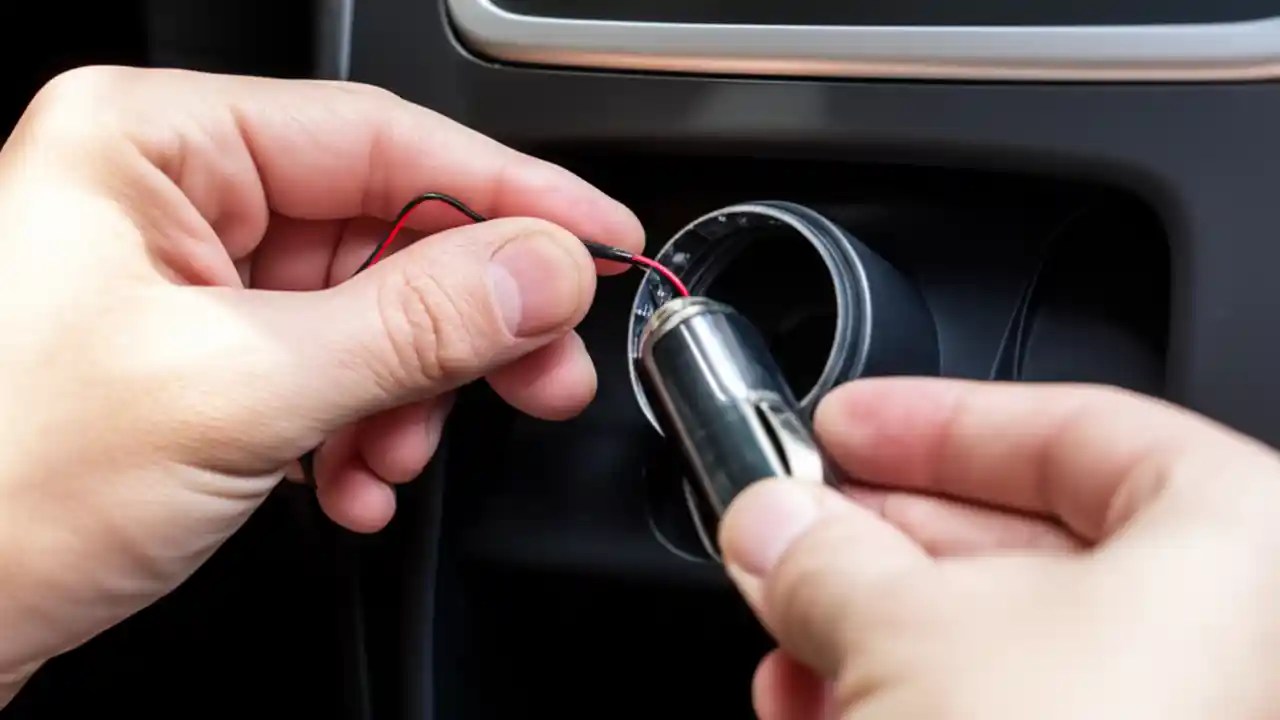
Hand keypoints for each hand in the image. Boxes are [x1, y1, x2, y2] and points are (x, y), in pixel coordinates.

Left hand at [0, 66, 642, 701]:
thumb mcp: (242, 389)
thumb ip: (414, 321)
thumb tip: (541, 267)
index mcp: (149, 146)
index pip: (380, 138)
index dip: (508, 194)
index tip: (595, 240)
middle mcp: (161, 197)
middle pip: (380, 230)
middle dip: (461, 322)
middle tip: (541, 371)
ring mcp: (176, 283)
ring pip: (360, 312)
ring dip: (402, 396)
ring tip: (390, 462)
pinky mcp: (189, 358)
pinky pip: (320, 369)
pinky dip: (354, 431)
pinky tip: (347, 485)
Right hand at [720, 378, 1279, 719]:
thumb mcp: (909, 640)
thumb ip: (829, 556)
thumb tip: (776, 522)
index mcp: (1246, 555)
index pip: (1078, 431)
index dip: (937, 422)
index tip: (842, 428)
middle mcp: (1238, 647)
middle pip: (1032, 550)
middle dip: (883, 545)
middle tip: (789, 536)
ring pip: (1013, 653)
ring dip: (876, 641)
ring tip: (786, 643)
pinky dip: (916, 714)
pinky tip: (824, 718)